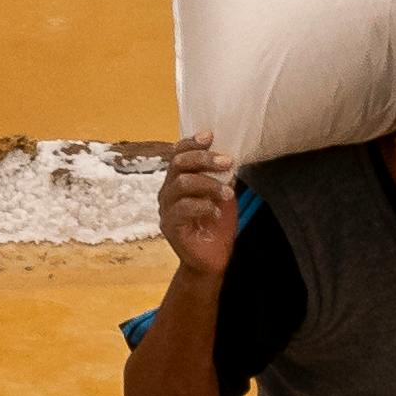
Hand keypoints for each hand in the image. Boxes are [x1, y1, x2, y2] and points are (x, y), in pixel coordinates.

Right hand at [157, 134, 236, 278]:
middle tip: (227, 162)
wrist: (213, 259)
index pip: (178, 154)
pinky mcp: (170, 226)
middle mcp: (168, 191)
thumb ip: (221, 177)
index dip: (192, 142)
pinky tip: (216, 213)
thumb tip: (228, 157)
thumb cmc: (216, 226)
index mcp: (178, 180)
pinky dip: (203, 206)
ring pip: (182, 184)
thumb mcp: (223, 195)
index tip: (210, 136)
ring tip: (228, 193)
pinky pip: (183, 208)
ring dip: (208, 184)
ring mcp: (166, 209)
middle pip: (179, 164)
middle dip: (204, 159)